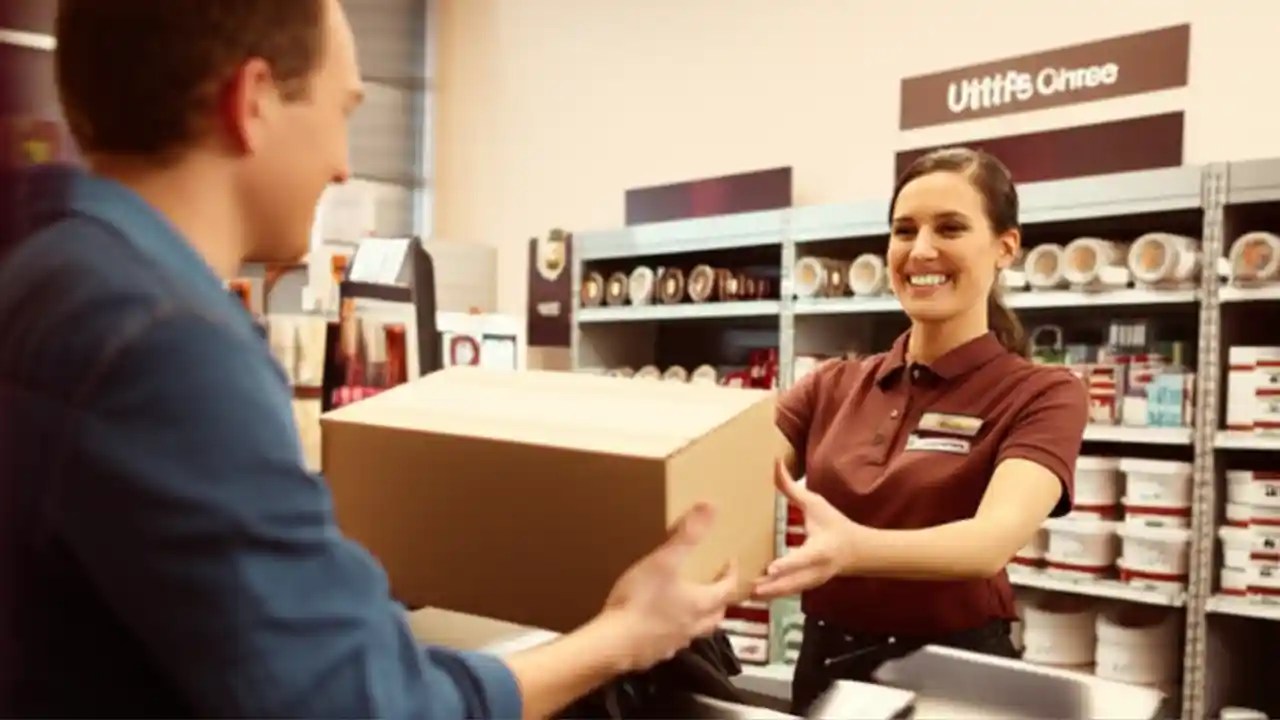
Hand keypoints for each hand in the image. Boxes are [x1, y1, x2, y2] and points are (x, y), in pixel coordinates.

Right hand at [596, 503, 739, 672]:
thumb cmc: (641, 600)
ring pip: (698, 630)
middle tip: (716, 585)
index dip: (731, 574)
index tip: (731, 562)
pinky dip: (676, 631)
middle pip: (717, 614)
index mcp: (701, 603)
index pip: (727, 589)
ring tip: (692, 605)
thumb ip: (687, 534)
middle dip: (721, 599)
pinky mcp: (657, 654)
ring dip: (701, 617)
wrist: (613, 644)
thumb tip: (711, 506)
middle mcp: (694, 625)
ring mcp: (675, 643)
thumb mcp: (664, 560)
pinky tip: (662, 625)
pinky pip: (674, 642)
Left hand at [752, 460, 864, 599]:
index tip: (772, 568)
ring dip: (767, 593)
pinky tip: (751, 594)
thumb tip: (775, 463)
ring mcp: (811, 582)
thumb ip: (792, 488)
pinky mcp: (805, 588)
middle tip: (747, 587)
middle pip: (791, 583)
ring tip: (743, 593)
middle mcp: (816, 571)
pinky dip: (771, 594)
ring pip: (787, 592)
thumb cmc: (834, 524)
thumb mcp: (815, 504)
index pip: (803, 559)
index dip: (788, 564)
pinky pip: (787, 593)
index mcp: (820, 550)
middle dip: (770, 587)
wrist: (855, 551)